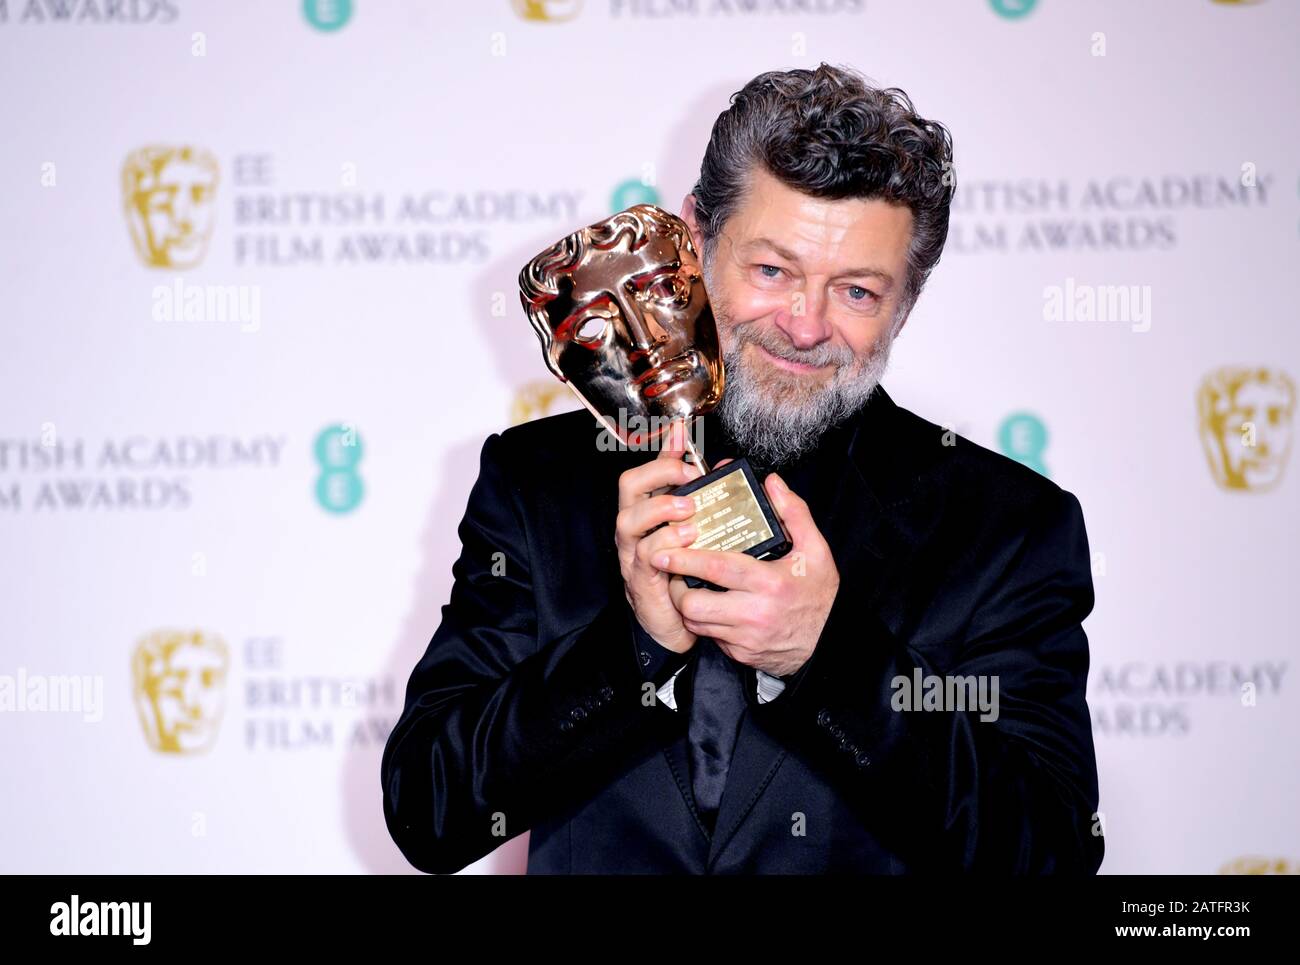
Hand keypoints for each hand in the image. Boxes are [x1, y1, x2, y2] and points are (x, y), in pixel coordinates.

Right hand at [615, 418, 710, 653]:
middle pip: (629, 485)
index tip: (683, 432)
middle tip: (690, 475)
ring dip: (661, 508)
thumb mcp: (699, 531)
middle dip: (658, 472)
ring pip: (629, 518)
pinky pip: (644, 554)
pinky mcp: (640, 578)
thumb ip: (707, 499)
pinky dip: (665, 543)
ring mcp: (633, 553)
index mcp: (649, 512)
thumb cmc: (687, 575)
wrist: (678, 625)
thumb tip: (724, 466)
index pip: (650, 470)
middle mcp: (634, 528)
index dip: (664, 448)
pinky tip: (688, 539)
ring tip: (691, 510)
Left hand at [652, 472, 839, 676]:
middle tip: (677, 574)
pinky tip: (713, 609)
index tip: (664, 551)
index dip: (686, 559)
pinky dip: (706, 623)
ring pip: (696, 624)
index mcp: (768, 583)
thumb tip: (772, 483)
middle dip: (678, 589)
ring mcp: (745, 637)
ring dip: (688, 606)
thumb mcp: (816, 550)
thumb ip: (794, 514)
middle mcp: (754, 613)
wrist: (830, 641)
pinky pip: (710, 637)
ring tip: (691, 589)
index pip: (716, 569)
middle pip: (694, 604)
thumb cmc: (819, 594)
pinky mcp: (741, 653)